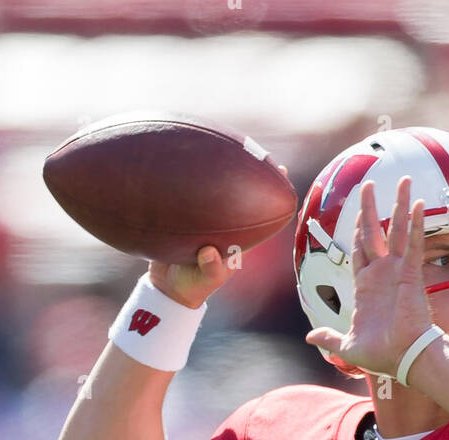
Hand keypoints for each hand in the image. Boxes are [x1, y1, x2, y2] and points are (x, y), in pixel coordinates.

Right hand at [151, 164, 289, 308]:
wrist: (166, 286)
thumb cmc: (192, 286)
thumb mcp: (204, 281)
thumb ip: (210, 270)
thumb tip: (210, 253)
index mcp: (236, 238)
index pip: (258, 212)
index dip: (271, 193)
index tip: (282, 171)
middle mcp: (225, 225)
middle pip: (240, 195)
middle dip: (251, 172)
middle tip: (262, 150)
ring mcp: (206, 218)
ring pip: (217, 190)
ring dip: (222, 169)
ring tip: (228, 143)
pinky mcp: (186, 215)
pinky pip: (192, 192)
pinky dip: (192, 177)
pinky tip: (187, 156)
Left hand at [305, 176, 433, 376]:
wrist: (404, 358)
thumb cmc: (382, 354)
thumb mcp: (348, 345)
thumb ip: (329, 338)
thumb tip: (310, 338)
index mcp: (366, 287)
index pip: (359, 249)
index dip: (357, 229)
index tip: (359, 211)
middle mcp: (382, 274)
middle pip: (374, 232)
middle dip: (371, 207)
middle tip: (370, 183)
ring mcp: (397, 271)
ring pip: (397, 230)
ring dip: (399, 204)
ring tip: (403, 179)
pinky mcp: (411, 273)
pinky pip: (414, 243)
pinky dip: (416, 223)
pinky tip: (418, 202)